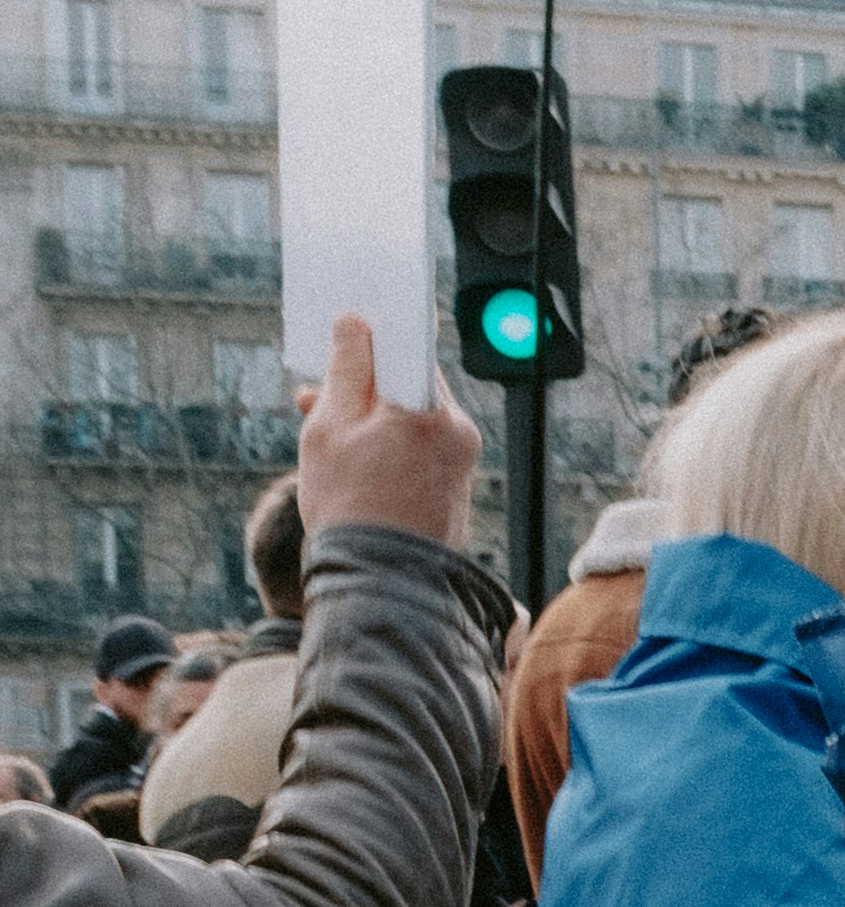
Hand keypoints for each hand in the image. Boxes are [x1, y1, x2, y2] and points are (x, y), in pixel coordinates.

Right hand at [293, 314, 481, 551]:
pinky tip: (354, 455)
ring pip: (412, 413)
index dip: (373, 333)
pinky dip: (389, 441)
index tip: (349, 324)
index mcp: (428, 407)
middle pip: (409, 380)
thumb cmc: (349, 506)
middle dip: (364, 381)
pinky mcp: (457, 483)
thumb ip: (346, 369)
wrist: (381, 584)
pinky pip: (421, 444)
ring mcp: (462, 458)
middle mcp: (456, 428)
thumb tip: (354, 322)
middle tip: (319, 389)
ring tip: (326, 427)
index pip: (405, 344)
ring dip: (371, 412)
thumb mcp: (329, 429)